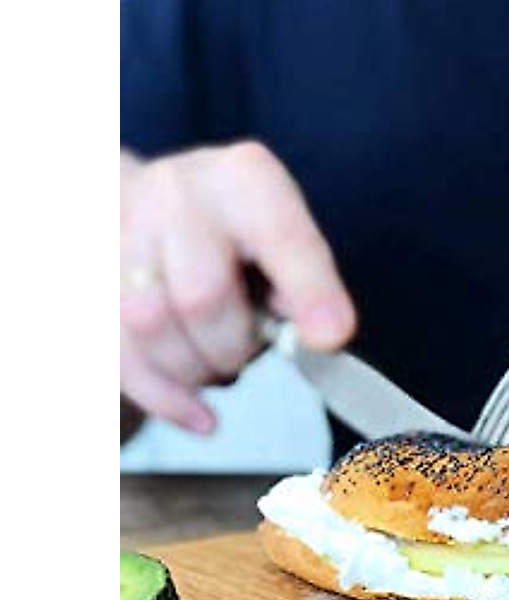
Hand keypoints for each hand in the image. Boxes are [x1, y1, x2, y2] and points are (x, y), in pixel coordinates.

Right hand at [120, 142, 355, 432]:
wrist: (159, 208)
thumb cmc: (241, 241)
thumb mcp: (288, 249)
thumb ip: (306, 287)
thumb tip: (316, 335)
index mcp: (245, 180)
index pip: (280, 237)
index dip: (308, 290)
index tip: (330, 339)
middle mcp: (176, 193)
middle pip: (201, 296)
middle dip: (232, 347)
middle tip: (247, 352)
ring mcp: (120, 230)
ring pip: (148, 324)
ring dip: (195, 369)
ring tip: (217, 365)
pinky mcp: (87, 276)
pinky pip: (115, 352)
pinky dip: (165, 398)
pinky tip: (201, 418)